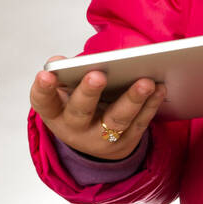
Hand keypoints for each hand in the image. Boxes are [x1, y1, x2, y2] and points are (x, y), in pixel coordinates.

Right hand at [30, 55, 167, 159]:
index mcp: (55, 112)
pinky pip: (139, 123)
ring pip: (117, 120)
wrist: (93, 141)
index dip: (43, 88)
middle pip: (81, 112)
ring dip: (132, 100)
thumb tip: (60, 61)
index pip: (44, 101)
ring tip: (145, 82)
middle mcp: (74, 129)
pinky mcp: (125, 142)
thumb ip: (63, 74)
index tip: (45, 74)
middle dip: (89, 93)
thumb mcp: (64, 93)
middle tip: (97, 75)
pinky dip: (151, 105)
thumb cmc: (77, 105)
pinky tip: (159, 88)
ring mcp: (100, 139)